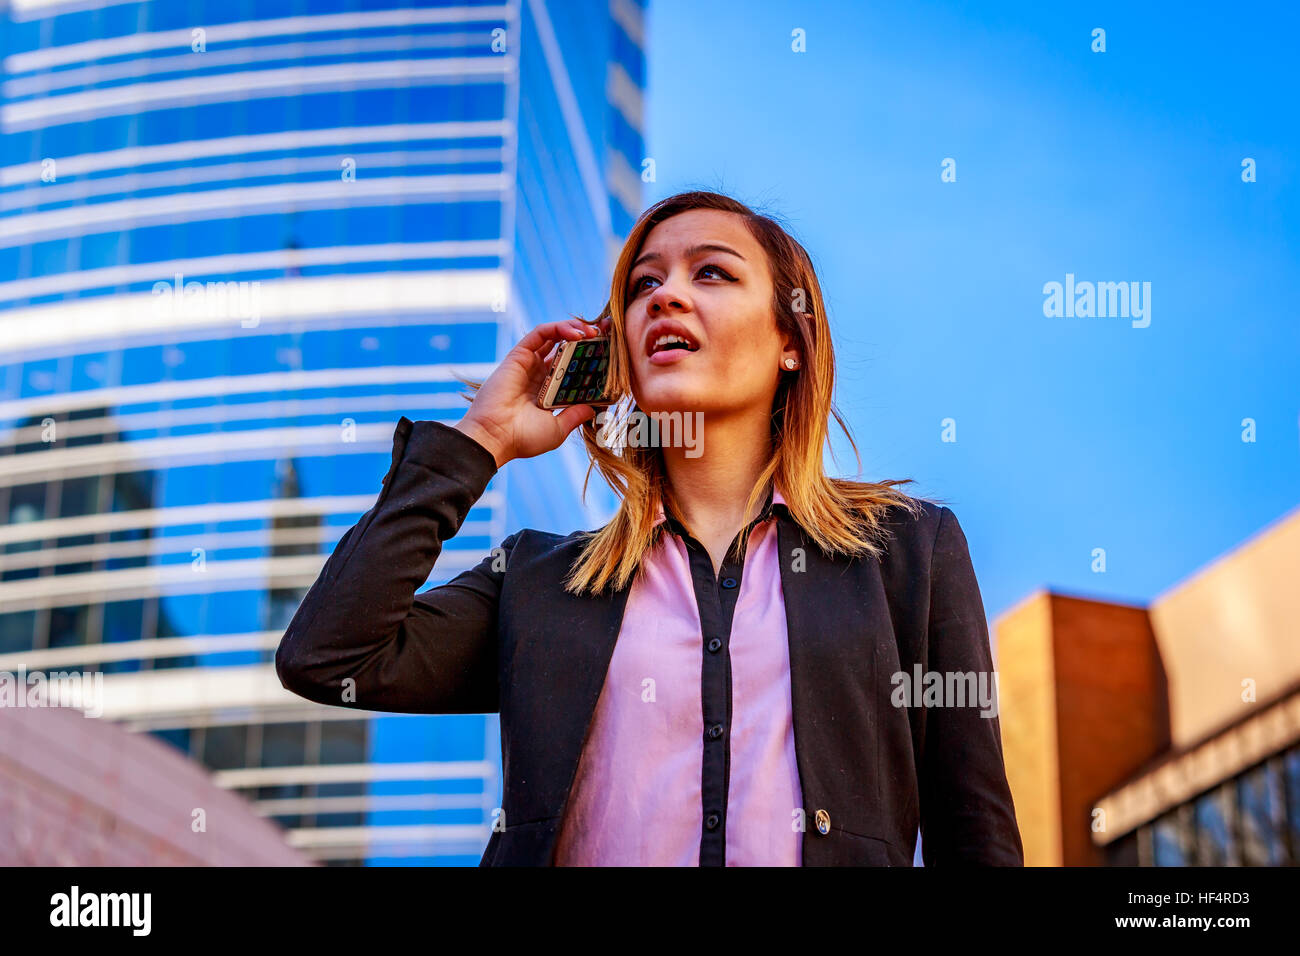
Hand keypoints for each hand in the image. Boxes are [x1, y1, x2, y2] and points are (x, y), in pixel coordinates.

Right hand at [454, 316, 610, 466]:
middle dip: (587, 338)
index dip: (589, 357)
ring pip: (554, 336)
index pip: (572, 367)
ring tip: (594, 332)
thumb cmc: (524, 438)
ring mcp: (529, 364)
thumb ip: (575, 415)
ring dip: (576, 329)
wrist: (496, 437)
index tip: (610, 352)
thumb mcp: (558, 429)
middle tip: (607, 333)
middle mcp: (539, 375)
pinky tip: (577, 334)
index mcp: (548, 392)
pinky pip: (540, 333)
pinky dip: (559, 328)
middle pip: (566, 348)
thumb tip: (593, 407)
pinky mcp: (519, 355)